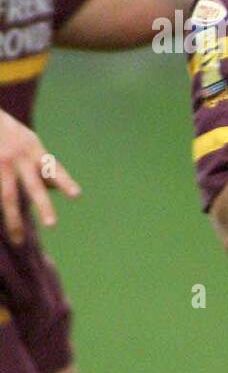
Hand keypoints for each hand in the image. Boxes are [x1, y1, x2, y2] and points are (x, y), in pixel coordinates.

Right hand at [0, 111, 79, 245]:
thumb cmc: (9, 133)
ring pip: (6, 197)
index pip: (53, 169)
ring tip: (19, 239)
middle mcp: (17, 159)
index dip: (64, 182)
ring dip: (13, 219)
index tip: (76, 196)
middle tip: (52, 224)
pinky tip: (2, 226)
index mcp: (33, 150)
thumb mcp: (30, 143)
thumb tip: (54, 188)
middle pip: (31, 187)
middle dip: (42, 206)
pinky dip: (0, 209)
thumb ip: (41, 164)